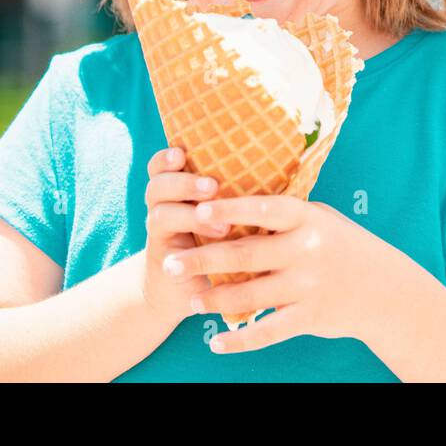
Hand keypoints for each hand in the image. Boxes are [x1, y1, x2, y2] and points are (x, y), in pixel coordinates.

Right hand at [140, 147, 231, 325]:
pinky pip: (172, 253)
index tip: (181, 152)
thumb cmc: (227, 243)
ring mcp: (162, 236)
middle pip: (157, 185)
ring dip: (189, 215)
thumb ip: (239, 193)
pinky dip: (193, 253)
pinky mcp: (167, 263)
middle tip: (212, 187)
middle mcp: (164, 208)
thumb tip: (288, 164)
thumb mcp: (231, 214)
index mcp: (178, 190)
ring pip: (159, 214)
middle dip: (181, 182)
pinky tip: (217, 252)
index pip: (163, 166)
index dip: (166, 158)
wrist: (194, 293)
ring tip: (222, 227)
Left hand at [172, 195, 395, 352]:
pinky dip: (239, 340)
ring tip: (188, 301)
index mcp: (307, 218)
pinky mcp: (310, 317)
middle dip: (201, 259)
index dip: (229, 210)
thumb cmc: (340, 244)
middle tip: (167, 263)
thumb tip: (231, 198)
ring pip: (250, 295)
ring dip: (213, 299)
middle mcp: (307, 250)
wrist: (384, 289)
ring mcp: (309, 285)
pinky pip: (267, 331)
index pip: (263, 210)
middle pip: (244, 255)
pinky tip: (215, 342)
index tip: (197, 210)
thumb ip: (282, 214)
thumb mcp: (319, 219)